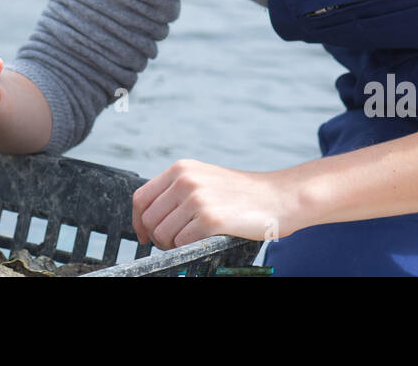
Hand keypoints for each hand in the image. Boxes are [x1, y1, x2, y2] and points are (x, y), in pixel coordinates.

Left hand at [131, 159, 296, 250]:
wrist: (279, 197)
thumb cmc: (243, 194)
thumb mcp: (205, 179)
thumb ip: (178, 190)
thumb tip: (150, 216)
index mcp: (181, 169)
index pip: (141, 198)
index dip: (138, 221)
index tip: (143, 235)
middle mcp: (185, 180)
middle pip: (149, 219)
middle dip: (157, 237)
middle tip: (173, 243)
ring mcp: (197, 199)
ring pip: (163, 235)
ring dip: (173, 245)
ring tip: (193, 240)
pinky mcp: (210, 219)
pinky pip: (182, 244)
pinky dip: (189, 248)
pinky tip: (205, 240)